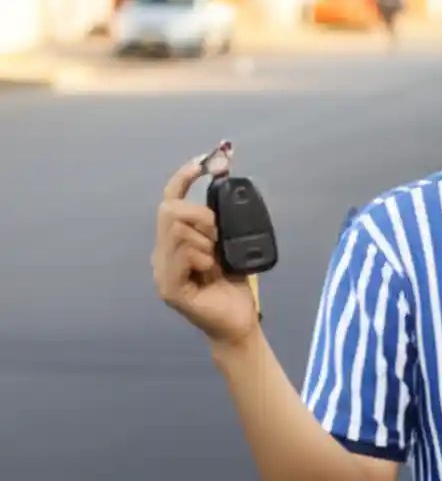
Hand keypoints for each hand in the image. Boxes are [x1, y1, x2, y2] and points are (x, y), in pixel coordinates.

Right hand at [152, 156, 259, 350]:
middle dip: (201, 216)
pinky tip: (211, 272)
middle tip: (219, 236)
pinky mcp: (169, 288)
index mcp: (174, 241)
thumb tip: (227, 185)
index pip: (169, 201)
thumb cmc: (234, 284)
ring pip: (178, 232)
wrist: (238, 322)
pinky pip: (182, 256)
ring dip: (206, 242)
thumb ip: (221, 222)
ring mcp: (162, 271)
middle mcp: (162, 253)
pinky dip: (203, 258)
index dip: (182, 178)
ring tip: (216, 261)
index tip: (202, 162)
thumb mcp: (229, 245)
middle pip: (170, 210)